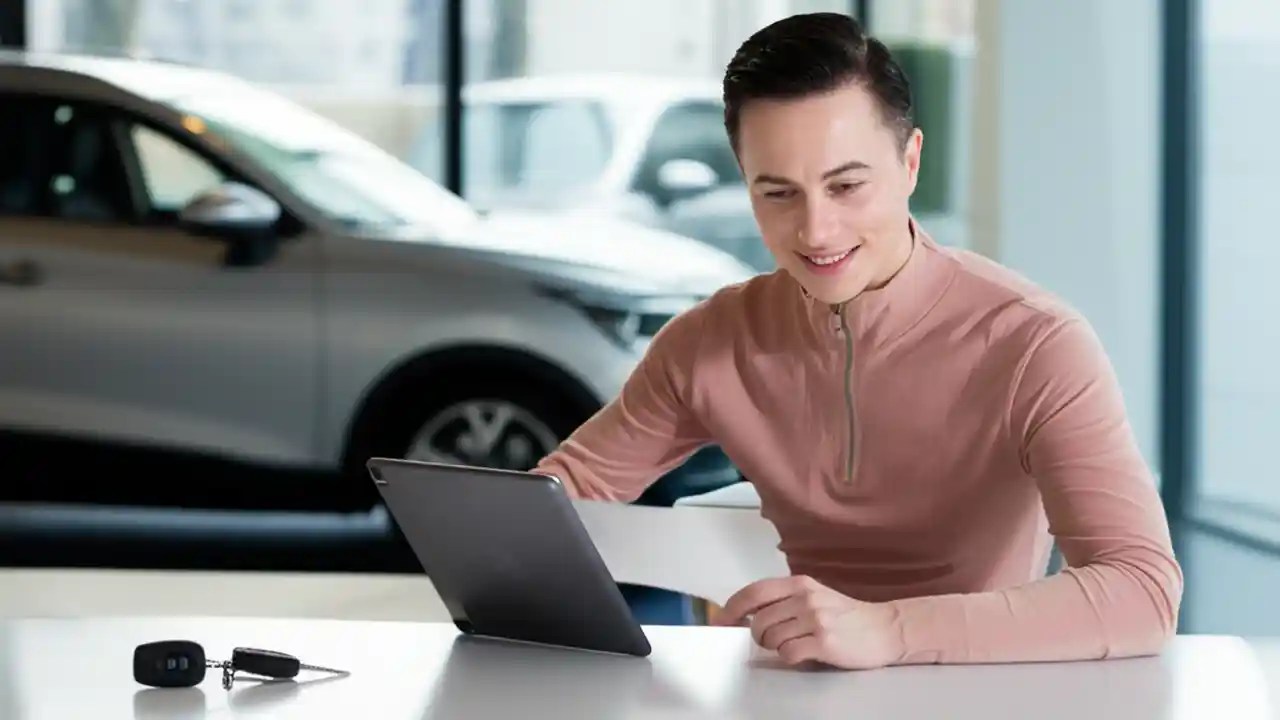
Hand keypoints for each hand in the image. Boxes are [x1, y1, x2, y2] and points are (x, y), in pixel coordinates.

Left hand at [711, 575, 904, 669]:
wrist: (886, 629)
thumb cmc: (847, 616)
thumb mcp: (814, 596)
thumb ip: (784, 599)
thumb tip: (746, 611)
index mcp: (799, 584)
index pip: (754, 592)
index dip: (731, 608)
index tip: (720, 621)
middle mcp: (805, 598)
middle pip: (758, 621)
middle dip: (759, 636)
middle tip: (774, 640)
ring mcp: (815, 620)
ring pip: (771, 639)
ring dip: (777, 648)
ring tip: (796, 645)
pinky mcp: (824, 642)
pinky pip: (789, 654)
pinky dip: (791, 658)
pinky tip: (806, 653)